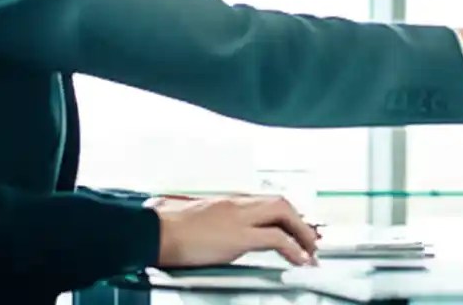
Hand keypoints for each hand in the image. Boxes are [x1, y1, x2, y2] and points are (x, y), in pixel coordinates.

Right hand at [152, 195, 319, 267]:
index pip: (265, 202)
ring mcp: (238, 219)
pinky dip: (293, 248)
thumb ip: (211, 222)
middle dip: (299, 221)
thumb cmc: (163, 227)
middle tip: (310, 239)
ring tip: (310, 251)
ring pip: (284, 214)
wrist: (152, 231)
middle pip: (280, 204)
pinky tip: (300, 260)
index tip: (294, 226)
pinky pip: (276, 239)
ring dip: (302, 233)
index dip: (284, 214)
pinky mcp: (238, 236)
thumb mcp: (192, 218)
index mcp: (227, 202)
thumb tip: (215, 232)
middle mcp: (237, 205)